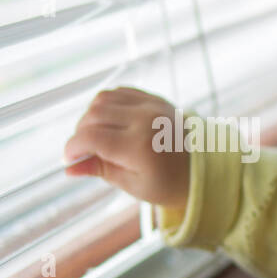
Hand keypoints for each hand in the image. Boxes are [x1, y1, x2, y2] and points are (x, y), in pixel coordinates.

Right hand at [63, 86, 190, 211]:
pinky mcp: (156, 99)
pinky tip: (112, 123)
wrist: (208, 169)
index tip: (70, 159)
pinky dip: (108, 105)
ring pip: (103, 99)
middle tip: (86, 150)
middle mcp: (145, 120)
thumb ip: (100, 170)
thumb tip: (69, 168)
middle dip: (81, 133)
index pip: (90, 138)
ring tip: (99, 136)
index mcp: (140, 147)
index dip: (73, 148)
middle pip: (93, 115)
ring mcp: (152, 106)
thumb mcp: (134, 185)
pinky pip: (120, 92)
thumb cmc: (171, 184)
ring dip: (92, 116)